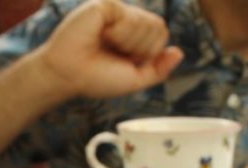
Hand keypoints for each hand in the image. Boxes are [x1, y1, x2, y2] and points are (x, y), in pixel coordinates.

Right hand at [32, 0, 183, 99]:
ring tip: (105, 44)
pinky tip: (101, 34)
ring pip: (146, 23)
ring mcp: (117, 10)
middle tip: (113, 53)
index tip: (124, 61)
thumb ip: (158, 69)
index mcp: (134, 35)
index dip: (148, 53)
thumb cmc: (96, 77)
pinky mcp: (106, 5)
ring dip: (128, 42)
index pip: (161, 35)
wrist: (69, 74)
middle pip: (158, 27)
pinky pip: (129, 17)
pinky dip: (118, 33)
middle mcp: (127, 19)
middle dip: (139, 48)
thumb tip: (179, 53)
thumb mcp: (134, 80)